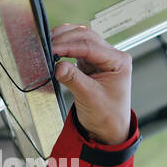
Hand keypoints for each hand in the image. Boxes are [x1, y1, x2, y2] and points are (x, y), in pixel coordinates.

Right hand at [49, 23, 132, 143]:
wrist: (108, 129)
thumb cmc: (107, 116)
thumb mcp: (89, 97)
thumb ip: (73, 79)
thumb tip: (57, 65)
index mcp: (118, 61)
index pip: (91, 46)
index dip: (69, 46)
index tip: (52, 49)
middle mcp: (112, 56)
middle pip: (87, 37)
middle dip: (66, 39)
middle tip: (47, 45)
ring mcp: (101, 58)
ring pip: (81, 39)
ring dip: (64, 39)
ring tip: (48, 45)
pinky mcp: (91, 63)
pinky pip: (77, 49)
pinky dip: (65, 47)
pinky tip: (54, 50)